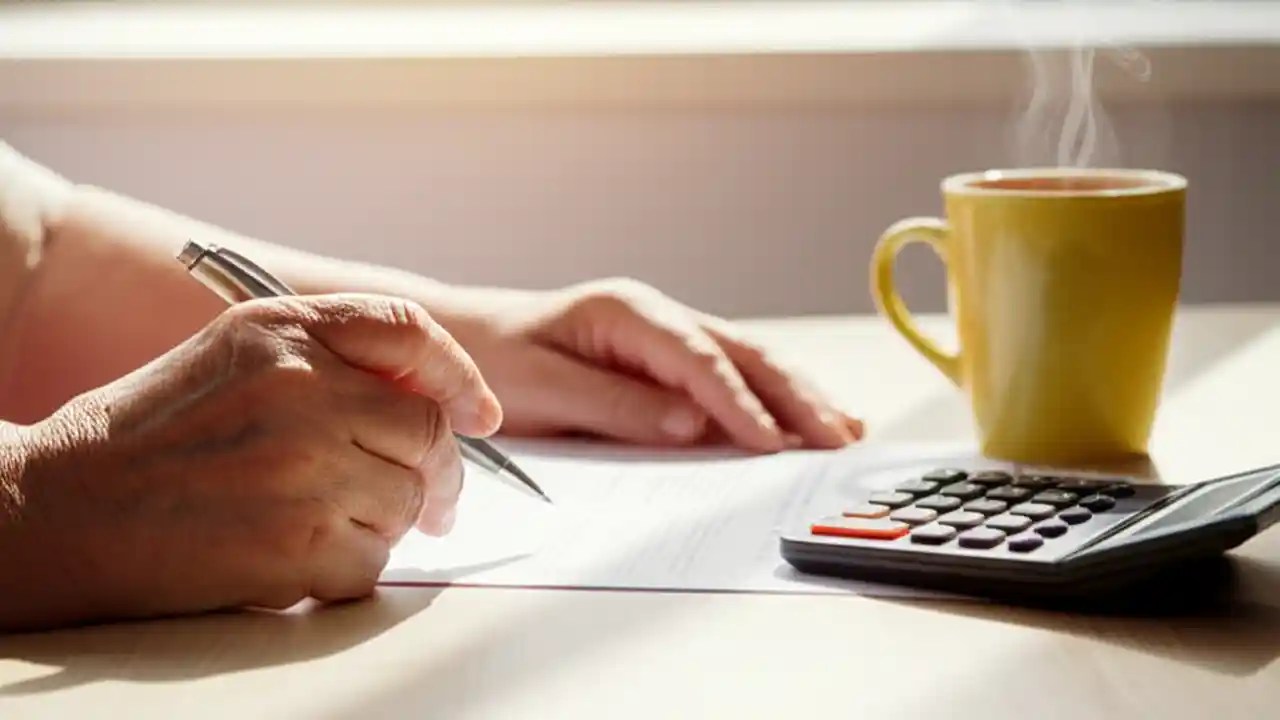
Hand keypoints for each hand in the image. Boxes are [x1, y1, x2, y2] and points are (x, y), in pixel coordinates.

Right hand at [2, 294, 498, 629]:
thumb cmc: (150, 435)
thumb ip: (330, 358)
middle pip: (428, 432)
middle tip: (434, 501)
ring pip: (409, 502)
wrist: (60, 510)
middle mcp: (303, 388)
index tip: (481, 415)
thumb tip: (436, 399)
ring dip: (385, 522)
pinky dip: (352, 568)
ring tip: (326, 522)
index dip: (458, 375)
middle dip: (440, 473)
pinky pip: (375, 561)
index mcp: (284, 331)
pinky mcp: (299, 542)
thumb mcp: (236, 357)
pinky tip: (300, 557)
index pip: (410, 332)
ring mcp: (305, 466)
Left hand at [440, 278, 863, 451]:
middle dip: (795, 397)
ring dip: (798, 396)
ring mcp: (667, 334)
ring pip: (749, 362)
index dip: (739, 403)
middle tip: (839, 439)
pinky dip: (771, 400)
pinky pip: (731, 377)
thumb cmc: (494, 362)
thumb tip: (691, 425)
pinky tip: (804, 421)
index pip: (697, 360)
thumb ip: (615, 405)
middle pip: (743, 354)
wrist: (465, 340)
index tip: (772, 444)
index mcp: (626, 312)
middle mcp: (657, 316)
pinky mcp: (667, 360)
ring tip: (846, 430)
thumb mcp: (542, 389)